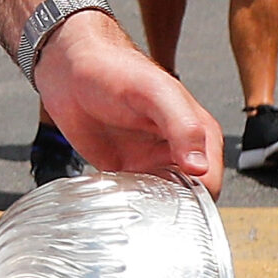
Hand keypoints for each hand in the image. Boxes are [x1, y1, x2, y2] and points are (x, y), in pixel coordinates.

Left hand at [32, 13, 221, 192]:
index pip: (210, 183)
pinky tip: (112, 199)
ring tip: (128, 203)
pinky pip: (131, 198)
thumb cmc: (115, 68)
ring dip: (147, 209)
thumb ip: (182, 125)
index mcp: (199, 134)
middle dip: (171, 210)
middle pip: (187, 199)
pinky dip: (125, 204)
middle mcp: (177, 152)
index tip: (173, 203)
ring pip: (160, 202)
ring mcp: (149, 162)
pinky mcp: (123, 169)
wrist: (68, 67)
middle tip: (147, 209)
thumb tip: (200, 166)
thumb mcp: (155, 92)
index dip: (196, 199)